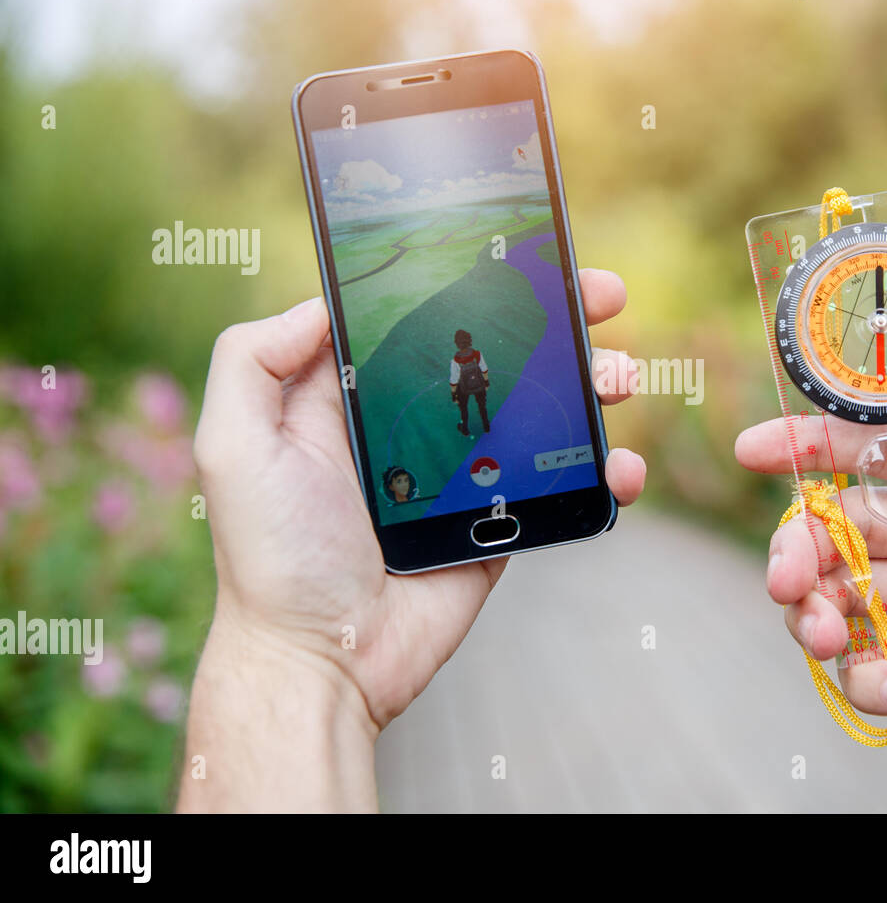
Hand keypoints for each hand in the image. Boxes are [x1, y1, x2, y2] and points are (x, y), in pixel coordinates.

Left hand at [180, 268, 644, 809]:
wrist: (325, 660)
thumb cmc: (272, 557)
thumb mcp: (235, 447)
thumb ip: (254, 361)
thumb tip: (322, 302)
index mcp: (360, 394)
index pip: (427, 317)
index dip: (477, 279)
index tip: (524, 253)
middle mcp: (418, 422)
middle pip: (502, 352)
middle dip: (559, 319)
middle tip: (602, 299)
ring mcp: (466, 472)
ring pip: (544, 410)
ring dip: (594, 384)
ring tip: (620, 378)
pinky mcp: (501, 520)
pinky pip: (563, 485)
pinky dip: (605, 472)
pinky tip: (622, 467)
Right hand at [736, 379, 886, 809]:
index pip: (880, 449)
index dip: (812, 444)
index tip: (752, 450)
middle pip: (838, 527)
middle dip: (796, 547)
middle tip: (784, 578)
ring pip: (833, 593)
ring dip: (812, 613)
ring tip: (828, 637)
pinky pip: (862, 661)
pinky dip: (861, 676)